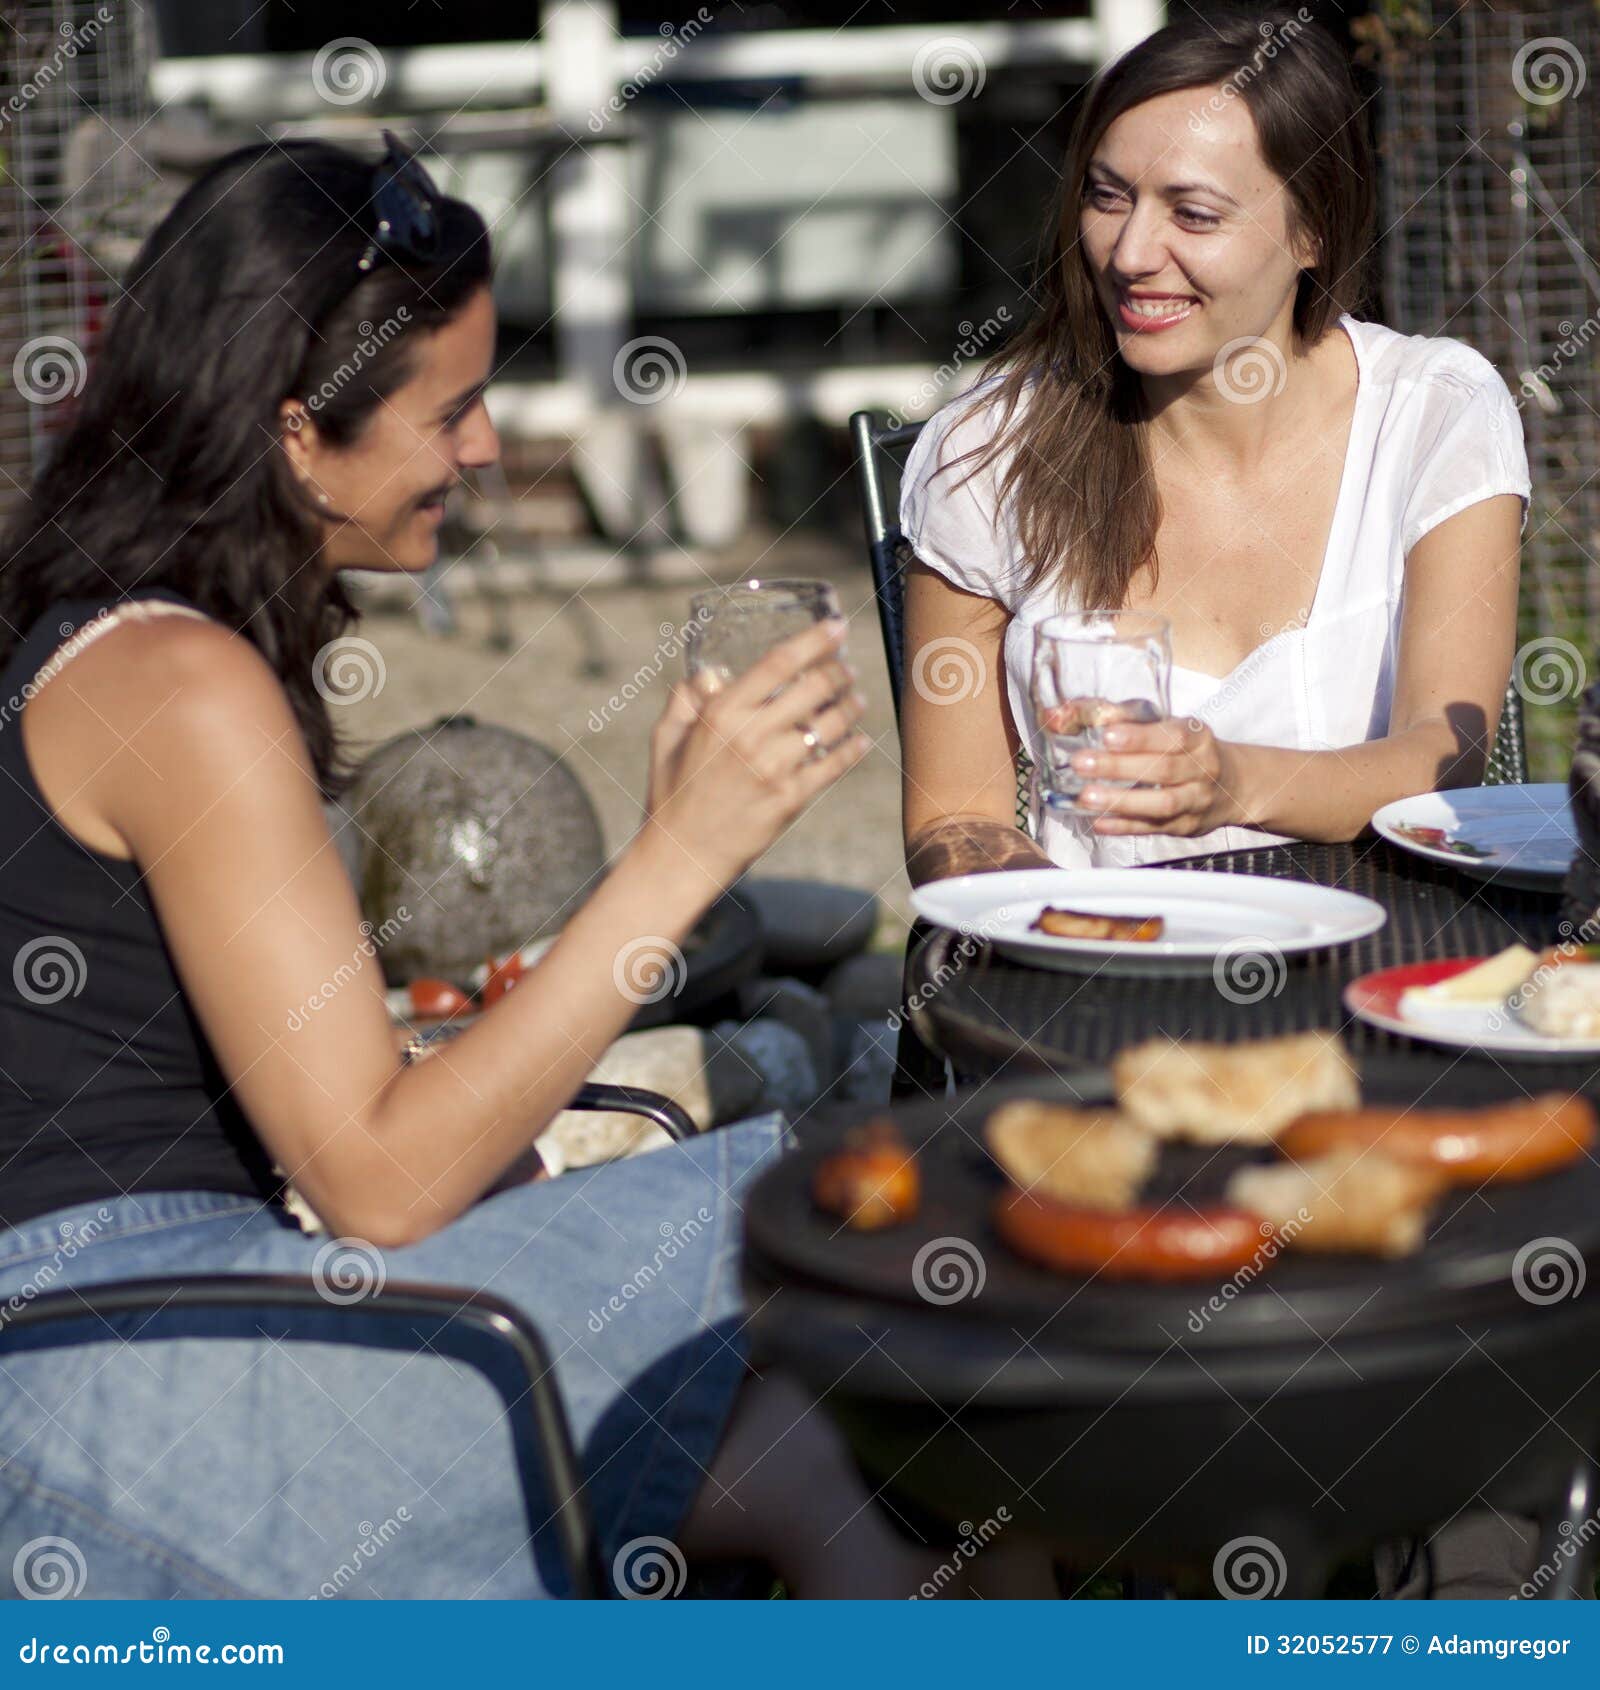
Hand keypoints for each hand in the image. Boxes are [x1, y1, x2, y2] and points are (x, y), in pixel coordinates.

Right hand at [643, 617, 868, 888]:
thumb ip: (686, 698)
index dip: (815, 640)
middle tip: (847, 668)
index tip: (837, 626)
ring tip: (856, 700)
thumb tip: (713, 673)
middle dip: (839, 672)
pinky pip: (834, 765)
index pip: (778, 663)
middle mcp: (750, 736)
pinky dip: (853, 748)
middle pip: (813, 688)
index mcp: (720, 713)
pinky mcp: (791, 799)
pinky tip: (860, 740)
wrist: (682, 854)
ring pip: (830, 725)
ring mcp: (774, 768)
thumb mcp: (666, 737)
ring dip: (850, 707)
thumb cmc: (672, 792)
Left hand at [1070, 715, 1239, 837]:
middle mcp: (1201, 769)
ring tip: (1086, 797)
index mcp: (1197, 737)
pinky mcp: (1185, 827)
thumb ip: (1112, 716)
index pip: (1172, 735)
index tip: (1108, 735)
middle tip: (1081, 763)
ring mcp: (1196, 801)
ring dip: (1122, 801)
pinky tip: (1099, 822)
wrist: (1232, 785)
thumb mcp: (1162, 725)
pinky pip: (1154, 828)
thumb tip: (1056, 714)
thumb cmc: (1185, 749)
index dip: (1140, 736)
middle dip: (1119, 767)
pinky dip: (1125, 827)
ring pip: (1162, 804)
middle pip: (1163, 770)